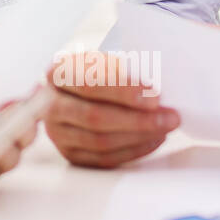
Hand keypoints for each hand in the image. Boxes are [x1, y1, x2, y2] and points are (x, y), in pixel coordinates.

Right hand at [43, 51, 179, 167]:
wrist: (76, 90)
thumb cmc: (96, 72)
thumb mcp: (103, 60)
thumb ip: (122, 71)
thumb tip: (153, 91)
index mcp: (57, 73)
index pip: (89, 84)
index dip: (123, 91)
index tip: (155, 94)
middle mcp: (50, 105)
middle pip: (94, 117)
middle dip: (138, 119)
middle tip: (170, 116)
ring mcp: (58, 133)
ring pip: (100, 141)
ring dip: (139, 136)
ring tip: (166, 127)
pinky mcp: (71, 154)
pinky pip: (105, 159)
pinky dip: (134, 150)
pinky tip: (153, 139)